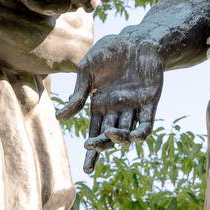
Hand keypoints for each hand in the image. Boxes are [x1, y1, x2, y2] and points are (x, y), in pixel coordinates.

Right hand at [57, 35, 163, 173]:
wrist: (136, 39)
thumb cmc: (109, 51)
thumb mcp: (86, 71)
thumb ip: (77, 95)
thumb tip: (60, 118)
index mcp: (99, 104)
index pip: (94, 133)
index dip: (92, 152)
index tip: (88, 170)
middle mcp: (116, 110)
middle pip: (109, 136)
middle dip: (101, 145)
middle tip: (93, 145)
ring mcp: (133, 107)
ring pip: (127, 133)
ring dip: (119, 139)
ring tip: (112, 134)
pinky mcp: (150, 103)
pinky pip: (146, 124)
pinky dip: (140, 134)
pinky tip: (134, 137)